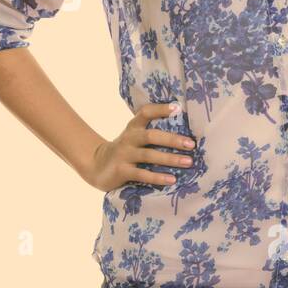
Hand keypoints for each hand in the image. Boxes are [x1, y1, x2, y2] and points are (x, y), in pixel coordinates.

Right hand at [79, 102, 197, 192]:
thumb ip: (152, 132)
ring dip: (170, 159)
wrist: (97, 165)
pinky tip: (172, 180)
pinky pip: (141, 174)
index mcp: (133, 127)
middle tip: (191, 144)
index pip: (145, 112)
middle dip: (172, 139)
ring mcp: (124, 154)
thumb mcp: (134, 137)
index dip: (160, 109)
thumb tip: (183, 133)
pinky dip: (157, 177)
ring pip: (148, 155)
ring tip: (188, 162)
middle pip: (151, 136)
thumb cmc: (125, 150)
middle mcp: (129, 138)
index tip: (177, 108)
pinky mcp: (121, 171)